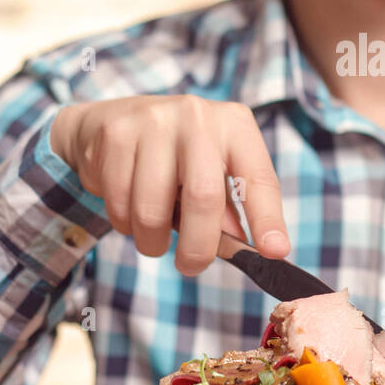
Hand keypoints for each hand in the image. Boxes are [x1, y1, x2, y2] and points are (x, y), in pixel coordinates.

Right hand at [49, 95, 288, 274]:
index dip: (268, 218)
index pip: (258, 178)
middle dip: (197, 247)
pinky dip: (124, 225)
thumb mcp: (212, 172)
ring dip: (152, 241)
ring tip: (152, 237)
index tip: (274, 251)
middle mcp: (198, 117)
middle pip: (203, 198)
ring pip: (153, 210)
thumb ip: (228, 210)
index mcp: (234, 126)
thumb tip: (244, 251)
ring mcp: (154, 122)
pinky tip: (129, 211)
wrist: (110, 120)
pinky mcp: (117, 135)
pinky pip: (120, 204)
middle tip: (191, 266)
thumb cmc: (174, 155)